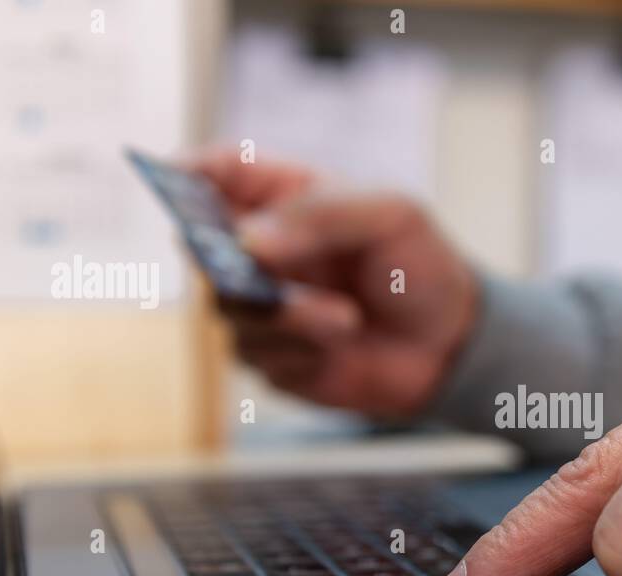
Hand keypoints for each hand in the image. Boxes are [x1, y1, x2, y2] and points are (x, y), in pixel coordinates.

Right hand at [190, 149, 477, 416]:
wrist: (450, 344)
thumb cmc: (419, 266)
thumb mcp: (390, 216)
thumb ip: (320, 215)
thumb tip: (247, 242)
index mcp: (281, 198)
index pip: (214, 172)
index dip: (184, 172)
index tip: (172, 177)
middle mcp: (258, 251)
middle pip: (199, 246)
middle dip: (227, 260)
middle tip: (260, 264)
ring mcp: (260, 306)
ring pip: (227, 308)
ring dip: (287, 316)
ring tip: (346, 319)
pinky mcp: (271, 358)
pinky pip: (256, 354)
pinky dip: (301, 350)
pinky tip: (342, 345)